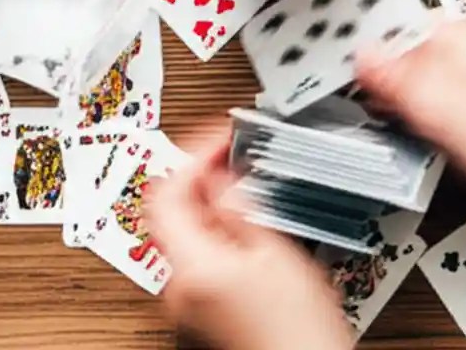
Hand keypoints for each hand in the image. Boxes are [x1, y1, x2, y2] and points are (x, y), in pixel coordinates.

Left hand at [146, 134, 348, 349]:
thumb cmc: (298, 328)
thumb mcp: (275, 251)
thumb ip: (242, 206)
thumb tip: (221, 174)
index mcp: (191, 264)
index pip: (167, 194)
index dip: (191, 156)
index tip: (218, 137)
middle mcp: (180, 282)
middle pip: (173, 211)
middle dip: (199, 175)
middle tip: (227, 151)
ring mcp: (189, 296)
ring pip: (186, 230)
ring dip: (211, 199)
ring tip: (242, 179)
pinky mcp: (204, 303)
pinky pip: (199, 253)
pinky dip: (217, 227)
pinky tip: (244, 218)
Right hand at [355, 18, 465, 198]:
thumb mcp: (441, 106)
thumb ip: (396, 76)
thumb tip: (359, 53)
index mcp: (463, 28)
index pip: (395, 15)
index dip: (361, 37)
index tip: (337, 59)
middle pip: (407, 42)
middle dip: (379, 65)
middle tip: (355, 90)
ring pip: (422, 68)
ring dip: (399, 89)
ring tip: (382, 110)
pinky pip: (440, 92)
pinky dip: (422, 106)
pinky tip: (417, 125)